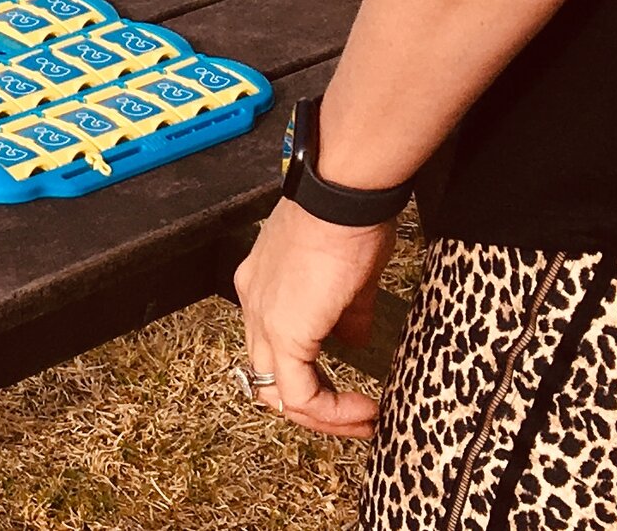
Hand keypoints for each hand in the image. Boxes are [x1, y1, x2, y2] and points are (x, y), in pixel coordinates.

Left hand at [233, 196, 392, 435]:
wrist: (343, 195)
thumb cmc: (348, 218)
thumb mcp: (347, 275)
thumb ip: (346, 315)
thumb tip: (355, 341)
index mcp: (263, 284)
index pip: (274, 345)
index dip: (311, 374)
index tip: (349, 387)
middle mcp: (253, 301)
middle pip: (269, 376)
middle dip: (313, 405)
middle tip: (352, 415)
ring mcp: (263, 317)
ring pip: (277, 392)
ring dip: (322, 416)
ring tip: (361, 420)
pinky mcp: (285, 331)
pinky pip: (299, 394)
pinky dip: (331, 412)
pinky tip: (362, 409)